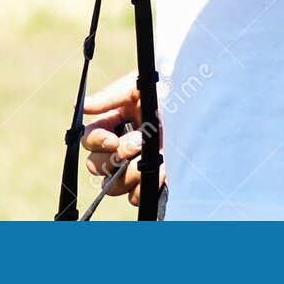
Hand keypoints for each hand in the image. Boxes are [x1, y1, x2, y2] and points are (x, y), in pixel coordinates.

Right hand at [81, 71, 164, 207]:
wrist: (201, 107)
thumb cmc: (170, 89)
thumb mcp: (139, 86)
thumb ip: (110, 97)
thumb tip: (81, 106)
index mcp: (114, 124)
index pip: (90, 141)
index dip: (98, 142)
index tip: (113, 140)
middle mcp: (121, 148)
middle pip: (96, 166)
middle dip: (115, 157)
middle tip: (138, 143)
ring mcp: (135, 167)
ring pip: (113, 185)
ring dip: (129, 173)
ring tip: (152, 157)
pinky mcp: (151, 181)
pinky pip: (136, 197)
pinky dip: (148, 184)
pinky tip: (164, 168)